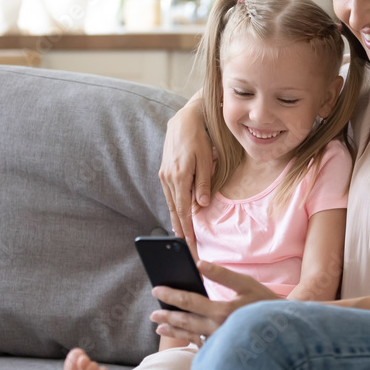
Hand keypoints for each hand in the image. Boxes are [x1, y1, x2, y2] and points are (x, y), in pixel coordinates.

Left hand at [149, 261, 281, 343]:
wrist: (284, 329)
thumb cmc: (265, 303)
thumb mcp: (246, 284)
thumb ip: (222, 274)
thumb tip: (199, 264)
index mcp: (222, 311)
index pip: (189, 301)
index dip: (171, 294)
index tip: (156, 288)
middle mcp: (218, 329)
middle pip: (185, 321)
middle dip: (167, 315)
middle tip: (153, 313)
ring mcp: (220, 342)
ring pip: (190, 335)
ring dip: (173, 330)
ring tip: (159, 327)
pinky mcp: (224, 349)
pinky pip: (201, 346)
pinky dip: (189, 340)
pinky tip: (182, 337)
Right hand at [158, 100, 213, 248]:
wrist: (183, 121)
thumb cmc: (198, 139)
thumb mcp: (206, 160)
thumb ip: (203, 183)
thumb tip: (201, 205)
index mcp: (179, 177)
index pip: (183, 210)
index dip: (187, 229)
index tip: (190, 244)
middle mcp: (168, 179)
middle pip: (174, 211)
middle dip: (180, 230)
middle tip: (184, 247)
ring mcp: (164, 176)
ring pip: (170, 204)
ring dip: (175, 220)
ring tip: (180, 236)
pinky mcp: (164, 172)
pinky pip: (169, 195)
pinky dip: (173, 208)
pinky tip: (176, 215)